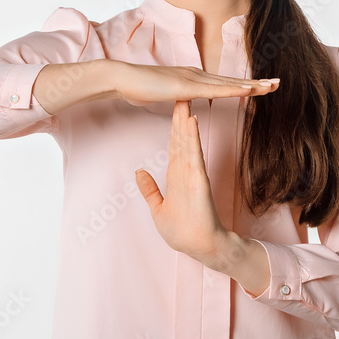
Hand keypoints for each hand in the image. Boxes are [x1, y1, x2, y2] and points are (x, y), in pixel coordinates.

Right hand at [114, 62, 278, 106]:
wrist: (122, 78)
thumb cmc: (138, 87)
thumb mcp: (163, 94)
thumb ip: (176, 97)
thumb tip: (182, 103)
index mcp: (193, 79)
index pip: (223, 84)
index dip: (243, 85)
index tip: (261, 87)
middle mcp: (197, 75)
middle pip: (232, 81)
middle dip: (256, 83)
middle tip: (277, 83)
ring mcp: (193, 79)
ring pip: (229, 84)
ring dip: (251, 85)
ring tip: (270, 86)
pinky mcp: (187, 86)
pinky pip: (215, 90)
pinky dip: (234, 89)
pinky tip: (248, 90)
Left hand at [135, 99, 227, 262]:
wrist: (199, 246)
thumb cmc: (182, 231)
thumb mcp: (158, 208)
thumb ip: (150, 190)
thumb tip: (139, 172)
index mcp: (176, 175)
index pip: (174, 145)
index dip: (172, 126)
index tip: (171, 107)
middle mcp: (185, 170)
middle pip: (181, 138)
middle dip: (179, 116)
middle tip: (180, 92)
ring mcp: (193, 173)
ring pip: (187, 141)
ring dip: (185, 120)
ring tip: (185, 100)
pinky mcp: (198, 180)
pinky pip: (194, 155)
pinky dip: (191, 137)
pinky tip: (191, 121)